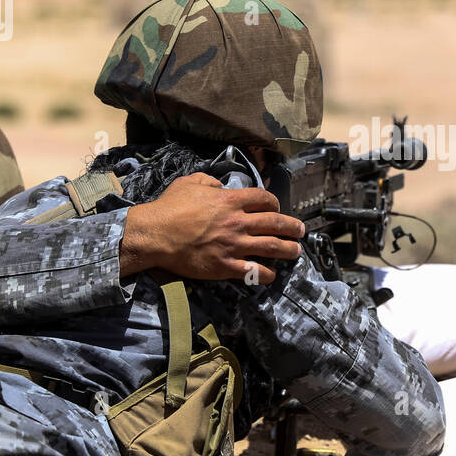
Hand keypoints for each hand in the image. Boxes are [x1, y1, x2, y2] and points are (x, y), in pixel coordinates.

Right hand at [119, 172, 303, 283]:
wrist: (154, 235)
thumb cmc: (169, 207)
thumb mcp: (189, 182)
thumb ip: (209, 181)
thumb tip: (220, 184)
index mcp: (230, 200)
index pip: (264, 199)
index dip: (274, 203)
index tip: (276, 209)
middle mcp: (238, 222)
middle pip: (276, 223)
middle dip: (293, 227)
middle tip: (301, 231)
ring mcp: (234, 245)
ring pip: (272, 247)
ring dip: (289, 250)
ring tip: (296, 251)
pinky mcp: (225, 266)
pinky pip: (254, 271)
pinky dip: (266, 273)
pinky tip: (271, 274)